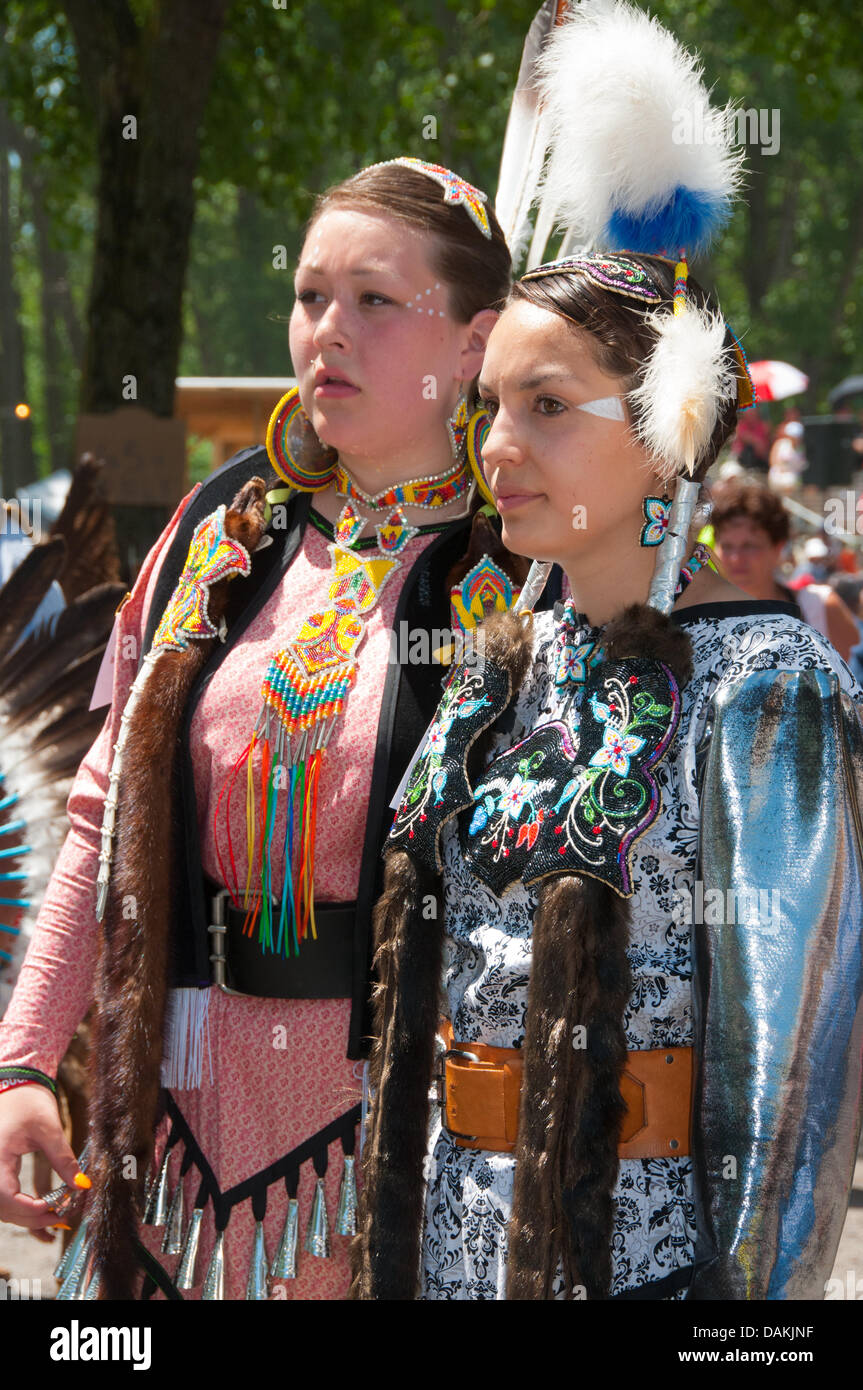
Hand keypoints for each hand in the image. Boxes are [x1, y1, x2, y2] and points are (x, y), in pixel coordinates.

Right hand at [0, 1086, 82, 1240]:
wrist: (16, 1087)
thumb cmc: (29, 1102)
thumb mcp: (49, 1128)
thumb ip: (63, 1159)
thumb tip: (82, 1186)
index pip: (7, 1196)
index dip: (31, 1210)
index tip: (57, 1209)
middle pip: (4, 1208)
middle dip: (33, 1217)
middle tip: (63, 1218)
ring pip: (2, 1208)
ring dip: (27, 1216)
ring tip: (57, 1216)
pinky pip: (4, 1200)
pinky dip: (21, 1209)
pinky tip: (42, 1213)